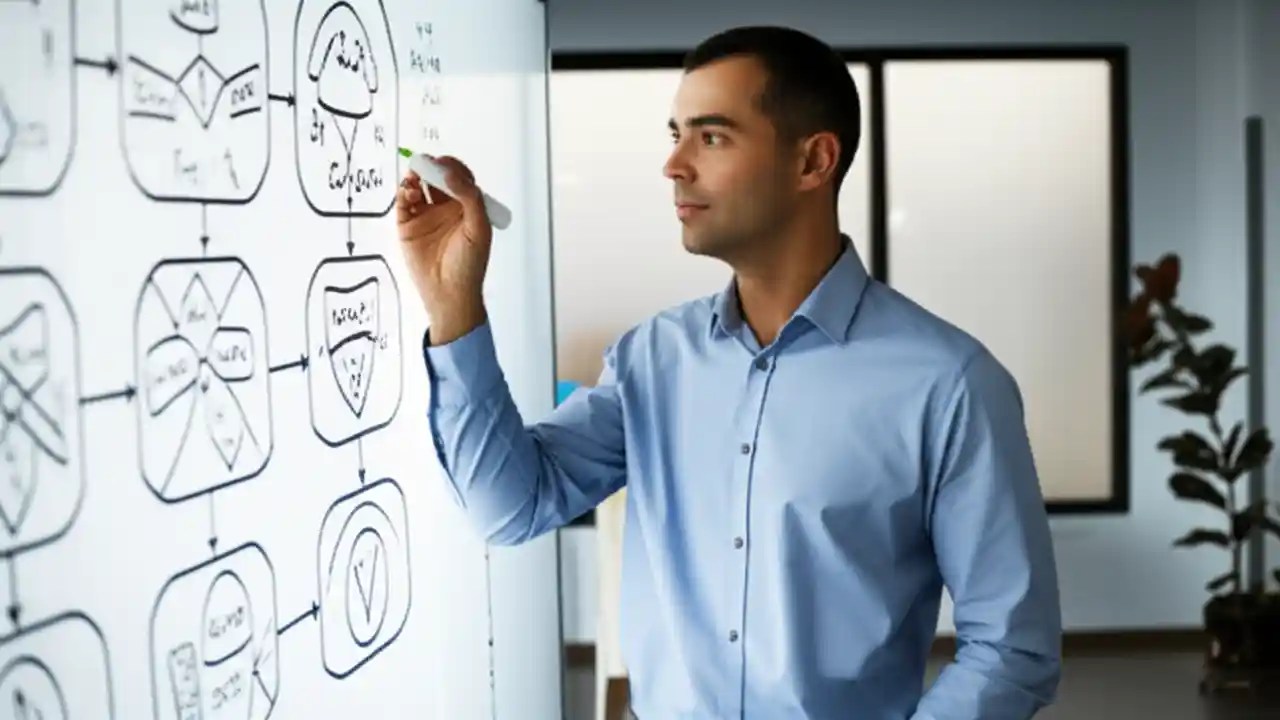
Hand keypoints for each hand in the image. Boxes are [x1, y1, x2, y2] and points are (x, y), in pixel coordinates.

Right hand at [396, 155, 491, 344]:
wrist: (449, 293)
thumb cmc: (469, 265)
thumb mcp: (478, 229)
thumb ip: (470, 199)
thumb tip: (453, 175)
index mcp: (466, 207)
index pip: (458, 178)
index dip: (451, 167)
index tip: (444, 164)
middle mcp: (445, 208)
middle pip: (435, 178)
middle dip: (430, 168)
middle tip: (425, 163)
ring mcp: (426, 215)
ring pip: (418, 187)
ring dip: (415, 177)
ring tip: (414, 178)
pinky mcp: (408, 225)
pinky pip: (403, 202)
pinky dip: (403, 193)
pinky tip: (409, 193)